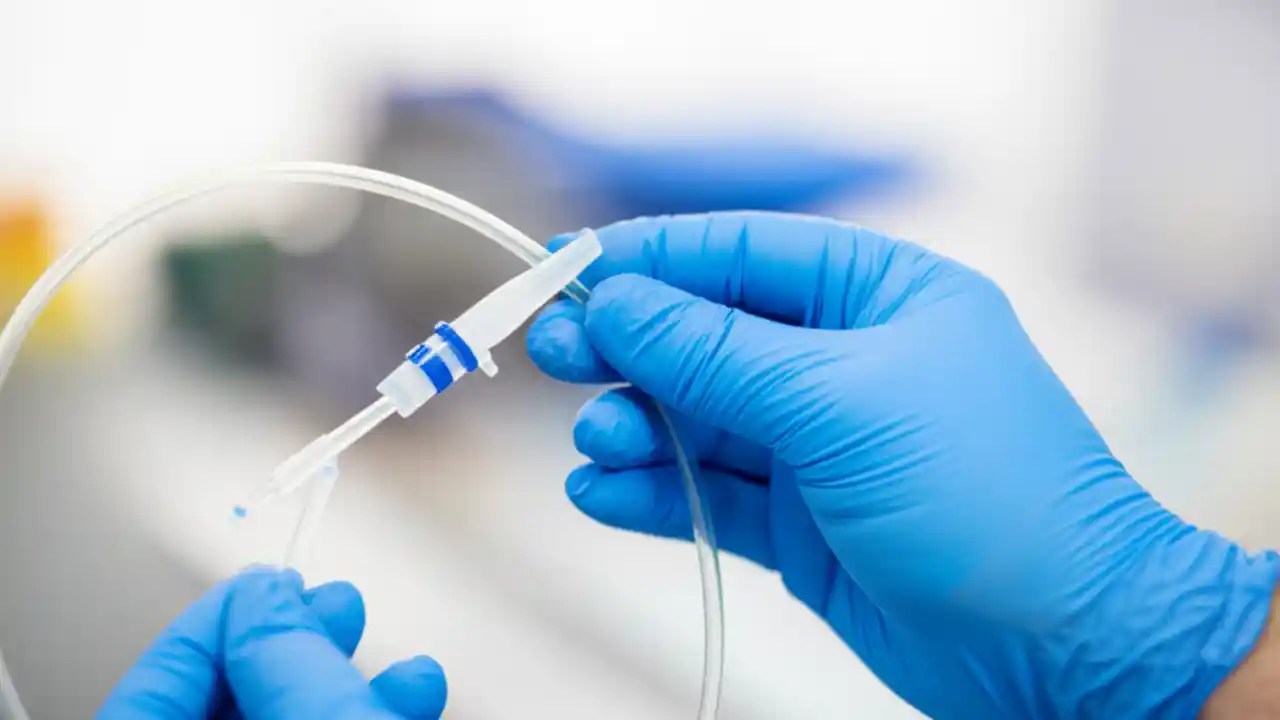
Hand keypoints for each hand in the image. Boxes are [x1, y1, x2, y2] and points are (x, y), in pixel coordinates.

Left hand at [98, 568, 446, 718]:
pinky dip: (372, 710)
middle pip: (228, 698)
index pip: (157, 685)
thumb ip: (283, 651)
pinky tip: (414, 688)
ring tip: (379, 637)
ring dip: (341, 672)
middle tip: (329, 602)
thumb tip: (263, 592)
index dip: (215, 620)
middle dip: (286, 639)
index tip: (267, 578)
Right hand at [526, 212, 1278, 718]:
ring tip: (597, 443)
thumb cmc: (985, 494)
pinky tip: (603, 493)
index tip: (568, 264)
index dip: (653, 256)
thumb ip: (717, 354)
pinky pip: (709, 492)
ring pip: (699, 419)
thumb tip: (616, 301)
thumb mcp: (842, 403)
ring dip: (638, 427)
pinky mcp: (800, 525)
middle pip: (708, 335)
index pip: (744, 253)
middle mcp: (843, 361)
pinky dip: (654, 492)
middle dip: (632, 345)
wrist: (1060, 644)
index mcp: (879, 296)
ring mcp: (818, 446)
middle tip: (558, 353)